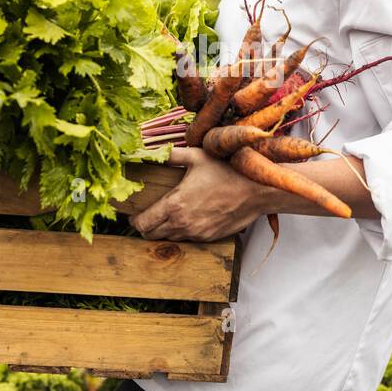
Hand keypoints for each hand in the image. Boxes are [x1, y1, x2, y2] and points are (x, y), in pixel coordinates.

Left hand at [129, 147, 261, 241]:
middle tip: (147, 216)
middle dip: (146, 227)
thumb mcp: (196, 156)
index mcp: (175, 204)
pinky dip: (182, 232)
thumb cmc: (228, 171)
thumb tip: (151, 151)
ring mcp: (197, 233)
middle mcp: (183, 223)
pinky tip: (187, 218)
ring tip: (167, 216)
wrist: (257, 190)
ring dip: (164, 230)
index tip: (134, 215)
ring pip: (169, 239)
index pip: (143, 223)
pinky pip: (187, 239)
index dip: (134, 221)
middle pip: (151, 235)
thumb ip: (170, 155)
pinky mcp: (209, 238)